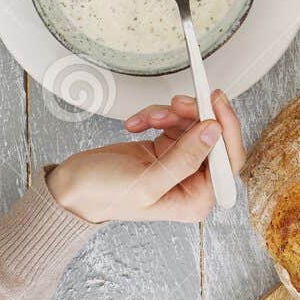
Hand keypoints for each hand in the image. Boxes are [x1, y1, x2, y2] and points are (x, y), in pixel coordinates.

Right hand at [48, 92, 244, 224]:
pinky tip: (137, 123)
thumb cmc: (102, 194)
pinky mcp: (167, 148)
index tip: (215, 100)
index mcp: (196, 199)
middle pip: (213, 136)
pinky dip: (157, 115)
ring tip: (148, 117)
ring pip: (193, 123)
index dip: (227, 126)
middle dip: (193, 115)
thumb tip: (214, 131)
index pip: (229, 160)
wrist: (71, 188)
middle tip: (176, 103)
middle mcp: (193, 183)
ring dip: (171, 114)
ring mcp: (180, 163)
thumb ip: (185, 158)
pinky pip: (175, 121)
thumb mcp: (147, 181)